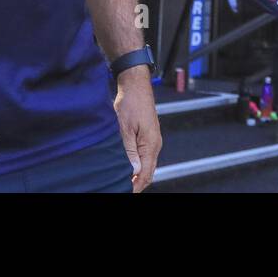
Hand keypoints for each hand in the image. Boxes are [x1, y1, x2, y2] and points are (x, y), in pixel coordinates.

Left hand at [114, 68, 162, 192]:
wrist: (136, 85)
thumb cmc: (131, 103)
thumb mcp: (125, 128)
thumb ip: (130, 151)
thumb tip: (133, 170)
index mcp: (151, 144)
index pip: (146, 173)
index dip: (136, 186)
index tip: (124, 191)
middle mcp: (155, 144)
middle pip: (149, 172)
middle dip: (137, 183)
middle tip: (122, 189)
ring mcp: (153, 140)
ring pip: (148, 165)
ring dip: (137, 175)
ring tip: (123, 181)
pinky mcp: (149, 136)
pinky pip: (146, 156)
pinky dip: (139, 166)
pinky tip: (128, 168)